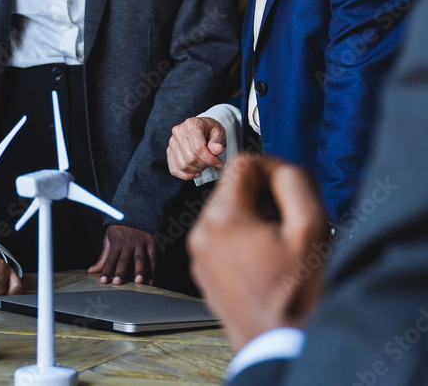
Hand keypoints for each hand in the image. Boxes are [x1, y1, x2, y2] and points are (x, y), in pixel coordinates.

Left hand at [89, 225, 156, 284]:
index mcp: (116, 243)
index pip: (109, 259)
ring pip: (140, 258)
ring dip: (139, 271)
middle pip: (123, 260)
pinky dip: (153, 270)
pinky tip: (152, 280)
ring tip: (139, 282)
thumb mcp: (109, 239)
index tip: (103, 281)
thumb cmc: (120, 229)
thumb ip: (103, 257)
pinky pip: (153, 258)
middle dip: (120, 271)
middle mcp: (127, 244)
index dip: (106, 270)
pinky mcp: (151, 242)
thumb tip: (92, 271)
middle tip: (118, 283)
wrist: (135, 211)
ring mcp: (140, 243)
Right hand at [167, 116, 225, 179]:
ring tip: (204, 165)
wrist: (201, 127)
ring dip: (196, 170)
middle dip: (204, 165)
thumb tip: (216, 150)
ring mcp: (172, 142)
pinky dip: (185, 175)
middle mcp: (178, 133)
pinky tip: (195, 173)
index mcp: (191, 125)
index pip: (198, 148)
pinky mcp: (170, 151)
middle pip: (190, 158)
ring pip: (183, 165)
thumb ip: (217, 141)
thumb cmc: (209, 129)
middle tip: (212, 163)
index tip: (218, 162)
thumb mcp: (218, 131)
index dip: (209, 159)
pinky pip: (174, 169)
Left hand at [188, 153, 329, 349]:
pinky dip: (243, 243)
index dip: (272, 168)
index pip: (242, 163)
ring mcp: (198, 256)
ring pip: (227, 216)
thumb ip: (295, 183)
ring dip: (254, 221)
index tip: (290, 188)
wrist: (282, 347)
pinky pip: (222, 242)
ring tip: (279, 250)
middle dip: (263, 198)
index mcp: (223, 217)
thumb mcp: (312, 230)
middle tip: (289, 226)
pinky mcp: (203, 274)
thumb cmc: (299, 296)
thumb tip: (279, 167)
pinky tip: (267, 266)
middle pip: (233, 189)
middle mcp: (201, 233)